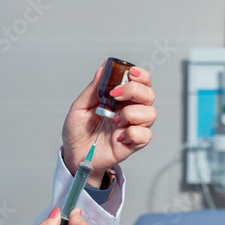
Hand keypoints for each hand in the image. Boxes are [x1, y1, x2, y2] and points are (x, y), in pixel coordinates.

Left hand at [61, 64, 156, 186]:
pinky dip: (132, 134)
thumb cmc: (77, 132)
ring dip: (131, 114)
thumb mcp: (79, 107)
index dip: (141, 75)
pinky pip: (145, 135)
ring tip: (113, 121)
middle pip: (149, 94)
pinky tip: (118, 137)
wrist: (74, 155)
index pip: (141, 82)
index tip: (130, 73)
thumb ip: (93, 89)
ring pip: (150, 114)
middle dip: (134, 91)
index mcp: (120, 99)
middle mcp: (130, 111)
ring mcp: (133, 127)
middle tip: (114, 96)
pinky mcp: (133, 144)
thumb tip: (103, 69)